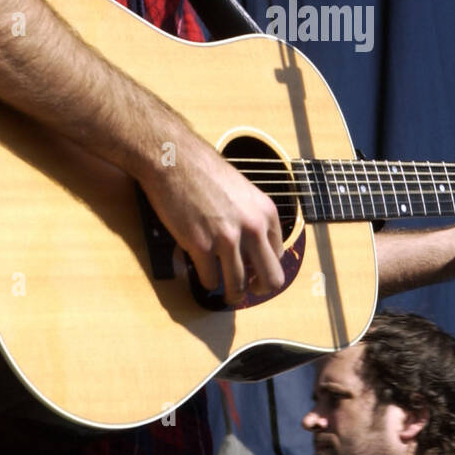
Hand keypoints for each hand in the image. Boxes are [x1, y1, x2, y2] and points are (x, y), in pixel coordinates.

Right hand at [138, 131, 285, 304]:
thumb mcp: (242, 192)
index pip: (279, 254)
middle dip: (259, 289)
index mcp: (266, 212)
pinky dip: (206, 282)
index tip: (253, 268)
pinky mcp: (201, 245)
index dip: (265, 265)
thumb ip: (251, 218)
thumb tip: (252, 250)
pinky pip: (209, 280)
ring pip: (239, 286)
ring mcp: (227, 238)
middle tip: (248, 291)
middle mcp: (252, 227)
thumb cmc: (204, 172)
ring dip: (232, 294)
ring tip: (226, 294)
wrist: (175, 160)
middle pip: (271, 278)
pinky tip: (203, 275)